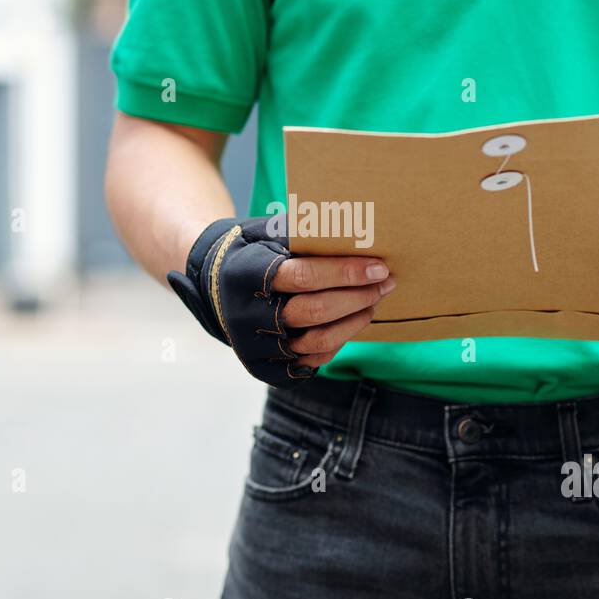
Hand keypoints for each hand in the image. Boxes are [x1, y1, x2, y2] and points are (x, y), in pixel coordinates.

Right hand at [166, 215, 394, 386]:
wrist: (213, 284)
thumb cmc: (253, 251)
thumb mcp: (269, 232)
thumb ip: (306, 234)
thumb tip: (359, 231)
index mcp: (247, 275)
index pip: (304, 277)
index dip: (345, 272)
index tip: (379, 267)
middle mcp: (248, 315)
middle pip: (315, 312)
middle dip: (358, 297)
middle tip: (385, 284)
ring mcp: (255, 346)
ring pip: (318, 341)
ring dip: (354, 322)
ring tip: (373, 302)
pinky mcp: (264, 367)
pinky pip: (312, 361)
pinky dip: (339, 342)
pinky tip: (352, 321)